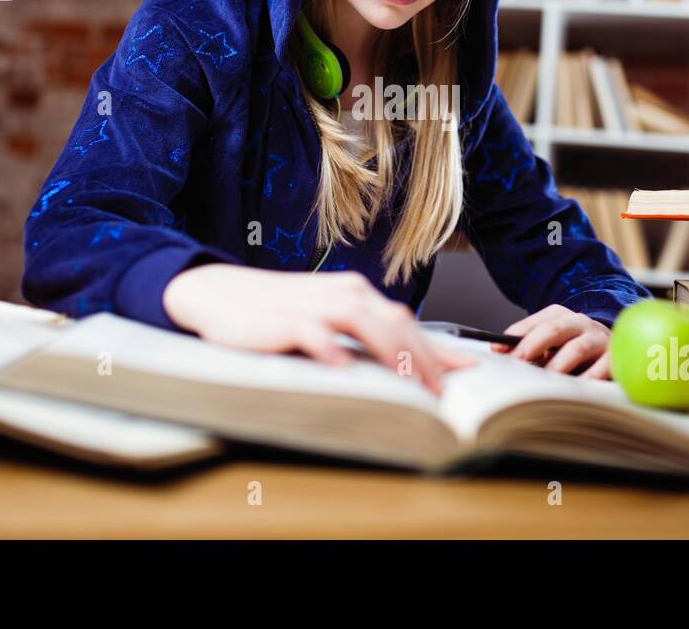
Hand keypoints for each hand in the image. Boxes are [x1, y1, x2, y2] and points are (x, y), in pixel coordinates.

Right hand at [163, 264, 475, 395]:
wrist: (220, 294)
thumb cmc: (277, 312)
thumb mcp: (325, 319)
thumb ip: (361, 336)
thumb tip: (403, 361)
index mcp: (356, 294)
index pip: (407, 321)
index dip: (439, 348)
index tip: (469, 370)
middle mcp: (344, 294)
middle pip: (396, 324)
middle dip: (424, 359)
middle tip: (442, 393)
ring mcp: (316, 305)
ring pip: (366, 324)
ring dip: (393, 355)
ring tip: (412, 385)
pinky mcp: (286, 320)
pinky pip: (314, 333)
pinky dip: (331, 348)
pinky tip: (343, 368)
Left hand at [489, 304, 612, 379]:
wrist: (619, 347)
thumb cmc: (575, 350)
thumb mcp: (552, 345)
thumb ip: (529, 347)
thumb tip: (500, 353)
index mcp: (561, 317)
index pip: (536, 321)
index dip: (516, 334)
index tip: (497, 347)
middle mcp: (580, 324)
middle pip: (555, 328)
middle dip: (534, 343)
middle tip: (519, 359)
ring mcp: (599, 339)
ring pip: (578, 347)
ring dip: (559, 363)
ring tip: (547, 376)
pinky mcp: (615, 358)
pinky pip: (603, 366)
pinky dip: (589, 377)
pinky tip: (578, 387)